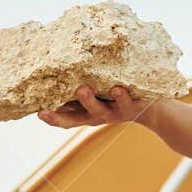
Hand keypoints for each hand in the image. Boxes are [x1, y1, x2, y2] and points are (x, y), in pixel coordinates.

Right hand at [36, 84, 155, 128]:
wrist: (152, 108)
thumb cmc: (116, 96)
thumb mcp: (97, 94)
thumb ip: (79, 89)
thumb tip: (55, 72)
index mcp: (88, 113)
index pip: (67, 119)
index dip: (53, 119)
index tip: (39, 113)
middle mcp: (100, 115)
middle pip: (82, 116)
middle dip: (66, 112)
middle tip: (53, 102)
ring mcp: (116, 112)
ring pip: (103, 110)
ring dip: (91, 101)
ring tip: (83, 90)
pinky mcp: (134, 106)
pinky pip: (128, 101)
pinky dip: (123, 96)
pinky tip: (118, 88)